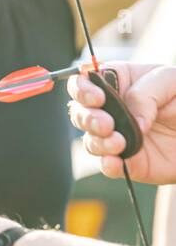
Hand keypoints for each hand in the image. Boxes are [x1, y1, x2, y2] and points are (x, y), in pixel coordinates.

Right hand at [68, 63, 175, 184]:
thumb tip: (132, 120)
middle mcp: (110, 109)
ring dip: (98, 142)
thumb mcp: (170, 81)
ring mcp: (115, 135)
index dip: (82, 89)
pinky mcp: (126, 160)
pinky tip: (115, 161)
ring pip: (90, 140)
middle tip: (106, 124)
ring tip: (118, 143)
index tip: (97, 98)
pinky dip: (107, 164)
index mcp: (117, 82)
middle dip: (86, 118)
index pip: (84, 81)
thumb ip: (145, 94)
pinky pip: (108, 165)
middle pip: (79, 111)